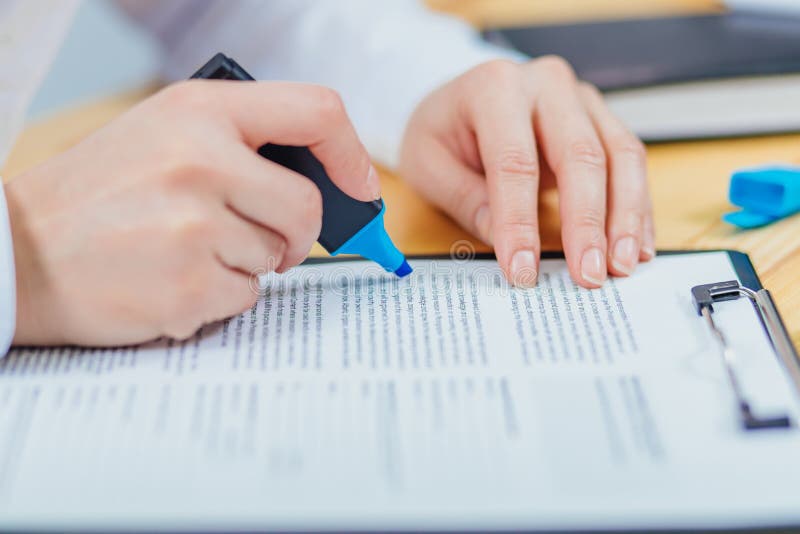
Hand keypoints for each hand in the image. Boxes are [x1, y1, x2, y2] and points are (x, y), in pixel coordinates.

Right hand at [5, 81, 376, 344]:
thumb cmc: (98, 193)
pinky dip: (221, 296)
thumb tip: (324, 179)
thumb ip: (240, 143)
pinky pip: (247, 297)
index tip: (358, 187)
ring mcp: (195, 227)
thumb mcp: (163, 132)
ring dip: (246, 263)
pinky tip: (174, 279)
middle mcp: (201, 161)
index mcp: (200, 111)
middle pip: (306, 206)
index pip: (317, 111)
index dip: (350, 153)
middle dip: (296, 234)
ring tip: (186, 251)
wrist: (19, 253)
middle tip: (269, 240)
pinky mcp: (189, 286)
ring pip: (276, 258)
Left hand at [399, 57, 653, 287]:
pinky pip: (631, 162)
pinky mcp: (602, 119)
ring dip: (626, 217)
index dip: (520, 222)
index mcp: (494, 87)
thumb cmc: (443, 132)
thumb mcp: (427, 163)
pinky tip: (638, 247)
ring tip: (621, 266)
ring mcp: (581, 98)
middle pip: (580, 156)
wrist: (462, 100)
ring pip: (620, 156)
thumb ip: (464, 199)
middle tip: (588, 275)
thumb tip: (504, 241)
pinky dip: (637, 208)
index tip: (523, 270)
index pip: (514, 162)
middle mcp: (546, 84)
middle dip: (586, 224)